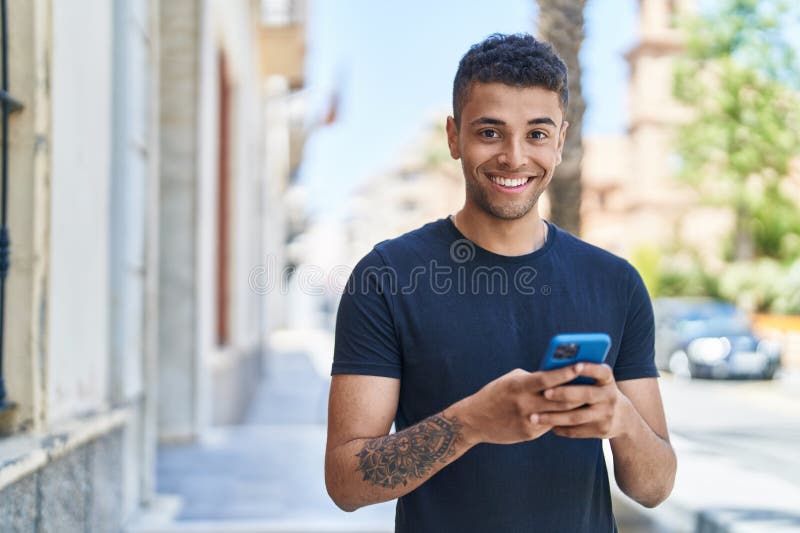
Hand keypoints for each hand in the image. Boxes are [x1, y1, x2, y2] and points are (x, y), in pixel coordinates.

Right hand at [454, 364, 586, 445]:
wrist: (474, 421)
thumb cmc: (494, 394)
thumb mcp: (510, 380)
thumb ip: (532, 378)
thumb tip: (556, 375)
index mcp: (518, 386)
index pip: (547, 378)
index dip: (565, 372)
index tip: (581, 365)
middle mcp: (524, 403)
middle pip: (559, 398)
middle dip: (578, 391)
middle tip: (593, 384)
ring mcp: (527, 420)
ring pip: (559, 413)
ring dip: (574, 406)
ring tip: (588, 398)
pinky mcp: (529, 433)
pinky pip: (551, 423)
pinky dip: (561, 417)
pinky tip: (571, 412)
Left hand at [537, 363, 631, 438]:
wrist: (621, 416)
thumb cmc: (595, 388)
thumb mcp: (595, 379)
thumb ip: (578, 373)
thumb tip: (550, 366)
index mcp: (607, 379)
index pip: (601, 371)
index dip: (590, 368)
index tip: (576, 365)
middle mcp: (610, 396)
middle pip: (586, 394)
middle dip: (565, 393)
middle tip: (545, 393)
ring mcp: (606, 415)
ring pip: (576, 417)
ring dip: (554, 417)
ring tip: (534, 417)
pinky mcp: (601, 430)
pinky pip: (576, 430)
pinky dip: (559, 428)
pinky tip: (544, 426)